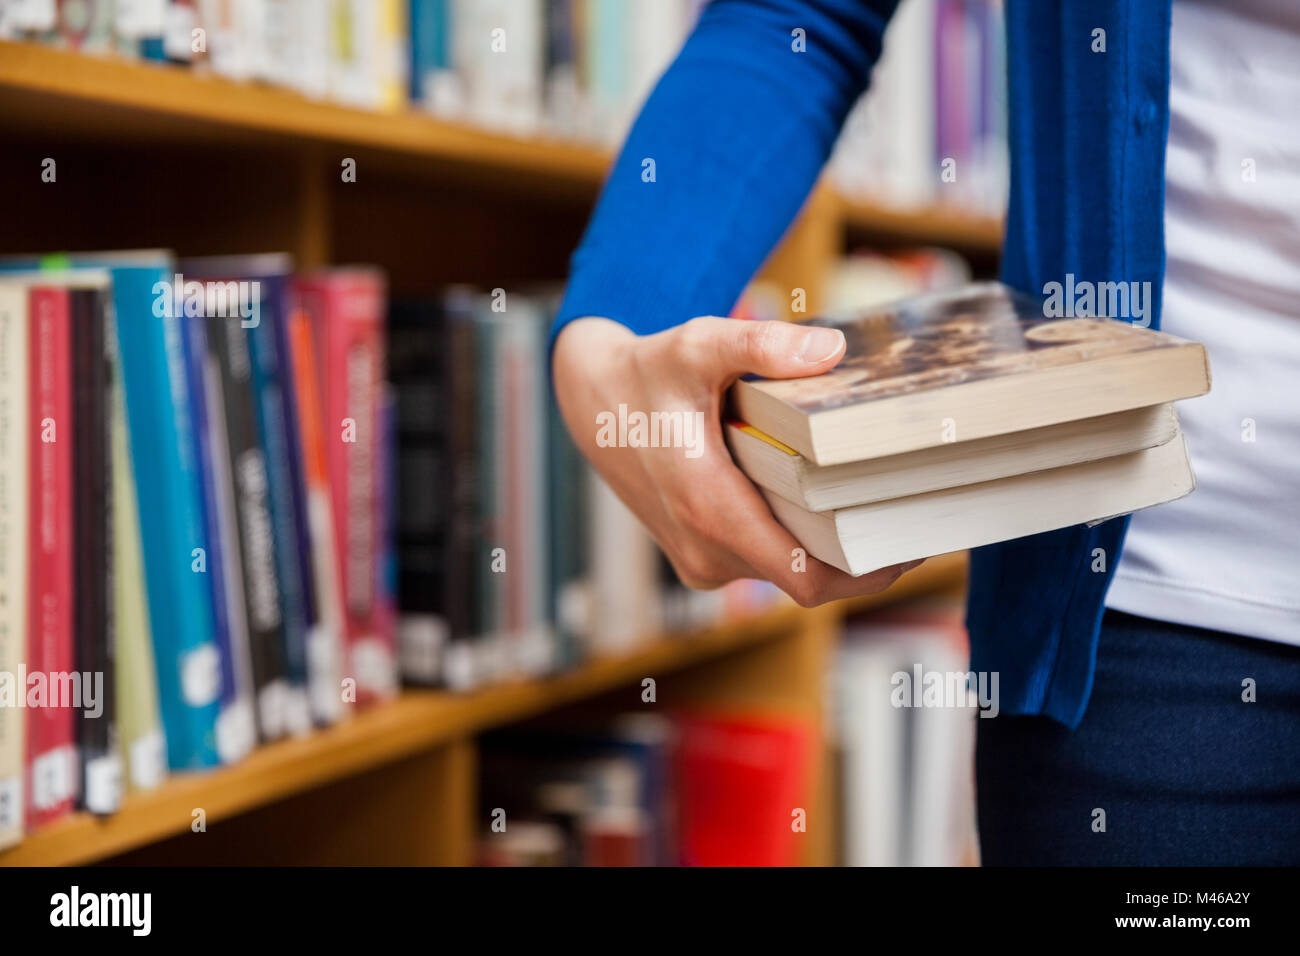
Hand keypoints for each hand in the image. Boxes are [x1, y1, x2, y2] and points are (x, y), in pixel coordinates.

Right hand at [552, 315, 921, 606]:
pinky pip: (764, 563)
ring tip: (874, 505)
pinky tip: (824, 504)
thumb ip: (760, 344)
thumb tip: (830, 350)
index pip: (805, 577)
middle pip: (806, 579)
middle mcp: (706, 551)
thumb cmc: (647, 373)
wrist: (590, 402)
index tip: (910, 548)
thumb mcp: (697, 343)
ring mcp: (701, 560)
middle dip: (860, 557)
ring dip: (829, 549)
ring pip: (786, 572)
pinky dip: (799, 543)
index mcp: (709, 510)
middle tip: (909, 517)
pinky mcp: (700, 556)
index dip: (866, 573)